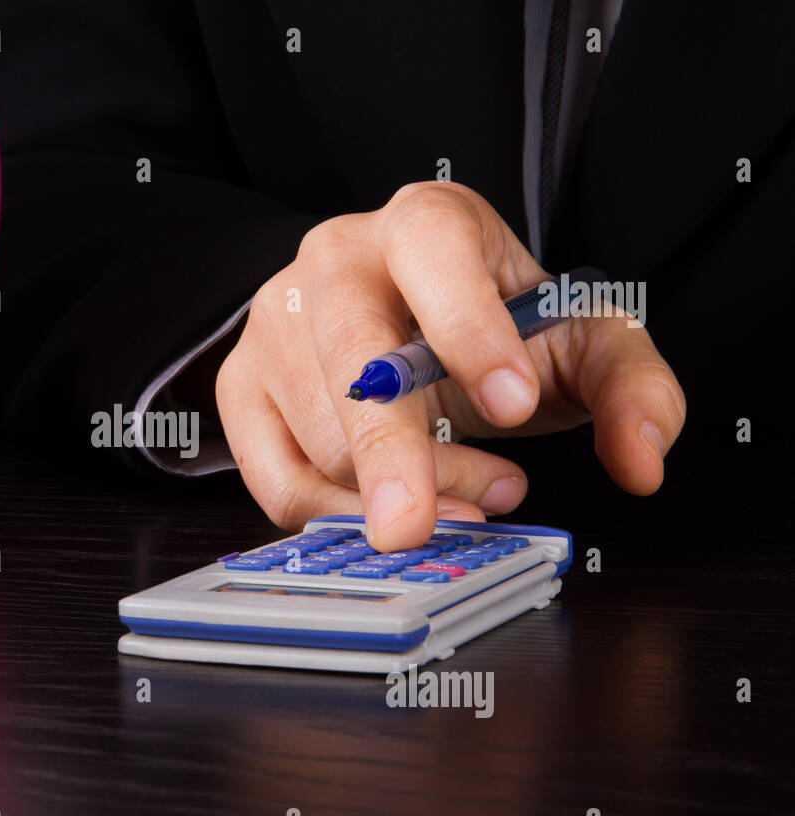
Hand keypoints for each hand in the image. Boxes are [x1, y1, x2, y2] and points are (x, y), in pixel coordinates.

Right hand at [215, 181, 685, 551]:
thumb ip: (633, 390)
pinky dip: (337, 517)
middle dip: (391, 449)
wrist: (409, 325)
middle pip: (349, 352)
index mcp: (422, 223)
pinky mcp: (241, 388)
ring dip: (403, 489)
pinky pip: (274, 478)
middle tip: (423, 525)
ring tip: (475, 491)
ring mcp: (274, 324)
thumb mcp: (584, 342)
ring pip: (320, 432)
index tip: (514, 404)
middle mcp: (334, 260)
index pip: (431, 249)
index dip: (469, 325)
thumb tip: (641, 462)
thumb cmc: (498, 328)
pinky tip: (397, 511)